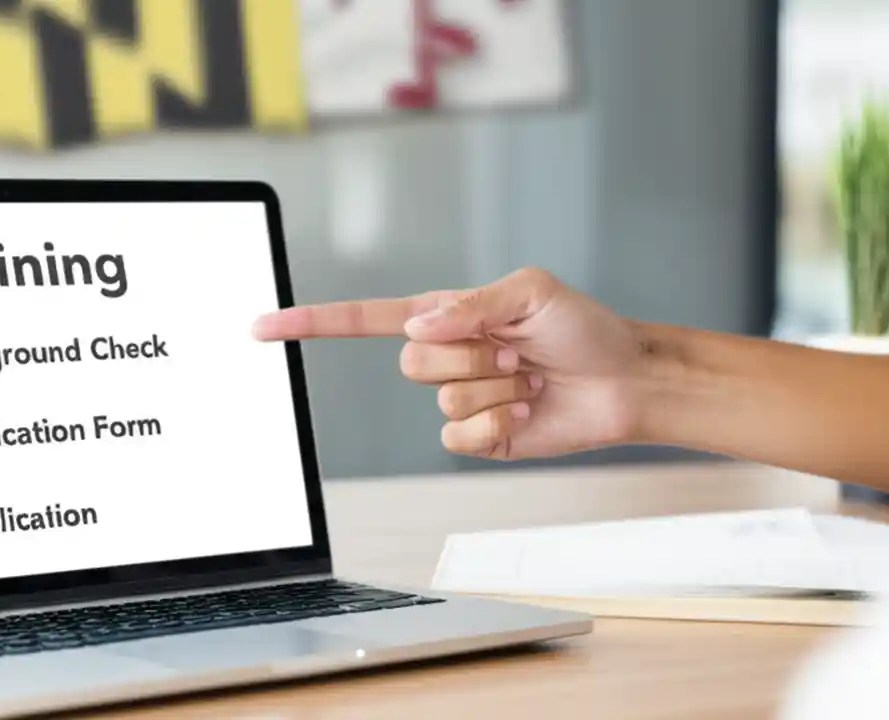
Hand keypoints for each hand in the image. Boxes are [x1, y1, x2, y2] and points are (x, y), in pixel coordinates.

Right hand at [252, 268, 646, 459]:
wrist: (624, 381)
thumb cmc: (582, 327)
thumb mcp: (529, 292)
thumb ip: (468, 305)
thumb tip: (416, 326)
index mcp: (444, 315)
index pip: (363, 319)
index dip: (312, 324)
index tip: (264, 326)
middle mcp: (445, 356)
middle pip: (409, 363)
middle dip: (468, 355)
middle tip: (513, 349)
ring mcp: (460, 398)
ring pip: (441, 401)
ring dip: (494, 387)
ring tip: (529, 377)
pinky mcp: (479, 437)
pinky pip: (458, 437)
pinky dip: (495, 423)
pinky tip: (524, 410)